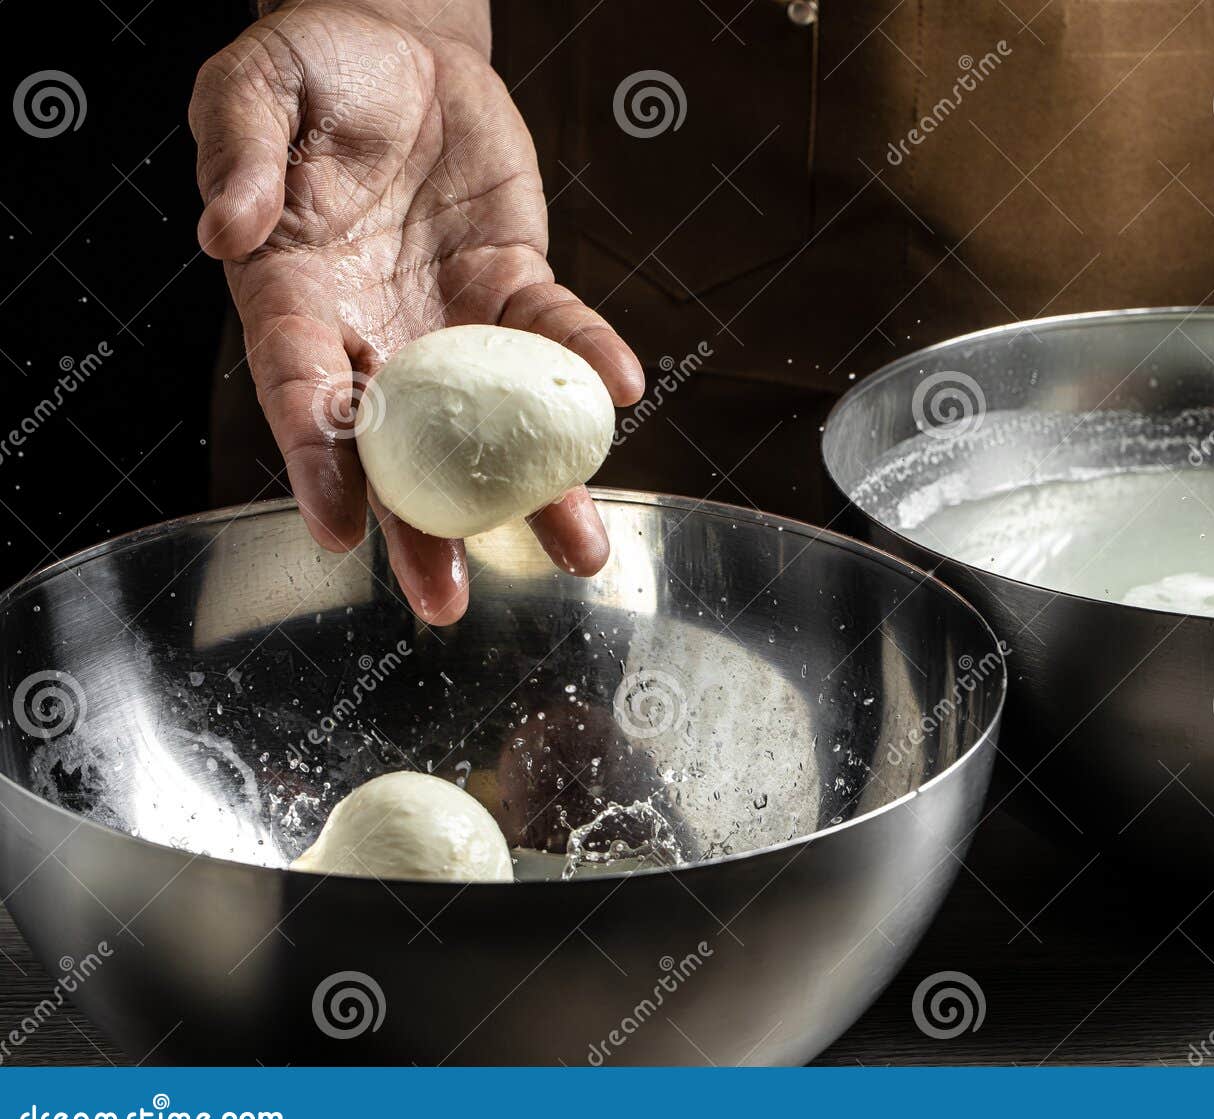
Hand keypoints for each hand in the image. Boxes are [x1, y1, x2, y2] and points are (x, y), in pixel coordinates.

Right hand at [188, 0, 643, 624]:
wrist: (402, 51)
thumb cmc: (314, 71)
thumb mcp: (255, 83)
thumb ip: (238, 149)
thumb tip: (229, 228)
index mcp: (292, 296)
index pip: (299, 392)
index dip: (316, 461)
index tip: (337, 529)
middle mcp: (373, 331)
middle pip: (398, 449)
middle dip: (421, 528)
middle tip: (444, 602)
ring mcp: (448, 320)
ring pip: (490, 422)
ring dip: (532, 488)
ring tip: (578, 552)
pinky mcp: (512, 286)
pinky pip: (552, 334)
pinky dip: (585, 362)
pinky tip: (618, 395)